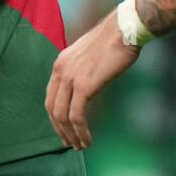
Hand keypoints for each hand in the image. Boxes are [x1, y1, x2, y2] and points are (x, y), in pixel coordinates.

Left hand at [46, 11, 140, 148]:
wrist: (124, 29)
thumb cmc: (115, 40)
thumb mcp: (91, 55)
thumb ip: (84, 71)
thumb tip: (88, 87)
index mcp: (61, 63)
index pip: (51, 96)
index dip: (55, 116)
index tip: (64, 129)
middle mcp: (61, 70)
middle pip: (52, 108)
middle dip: (60, 130)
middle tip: (69, 144)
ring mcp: (70, 78)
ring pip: (62, 115)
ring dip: (70, 135)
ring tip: (80, 146)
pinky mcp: (83, 85)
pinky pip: (76, 116)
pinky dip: (80, 131)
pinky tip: (88, 140)